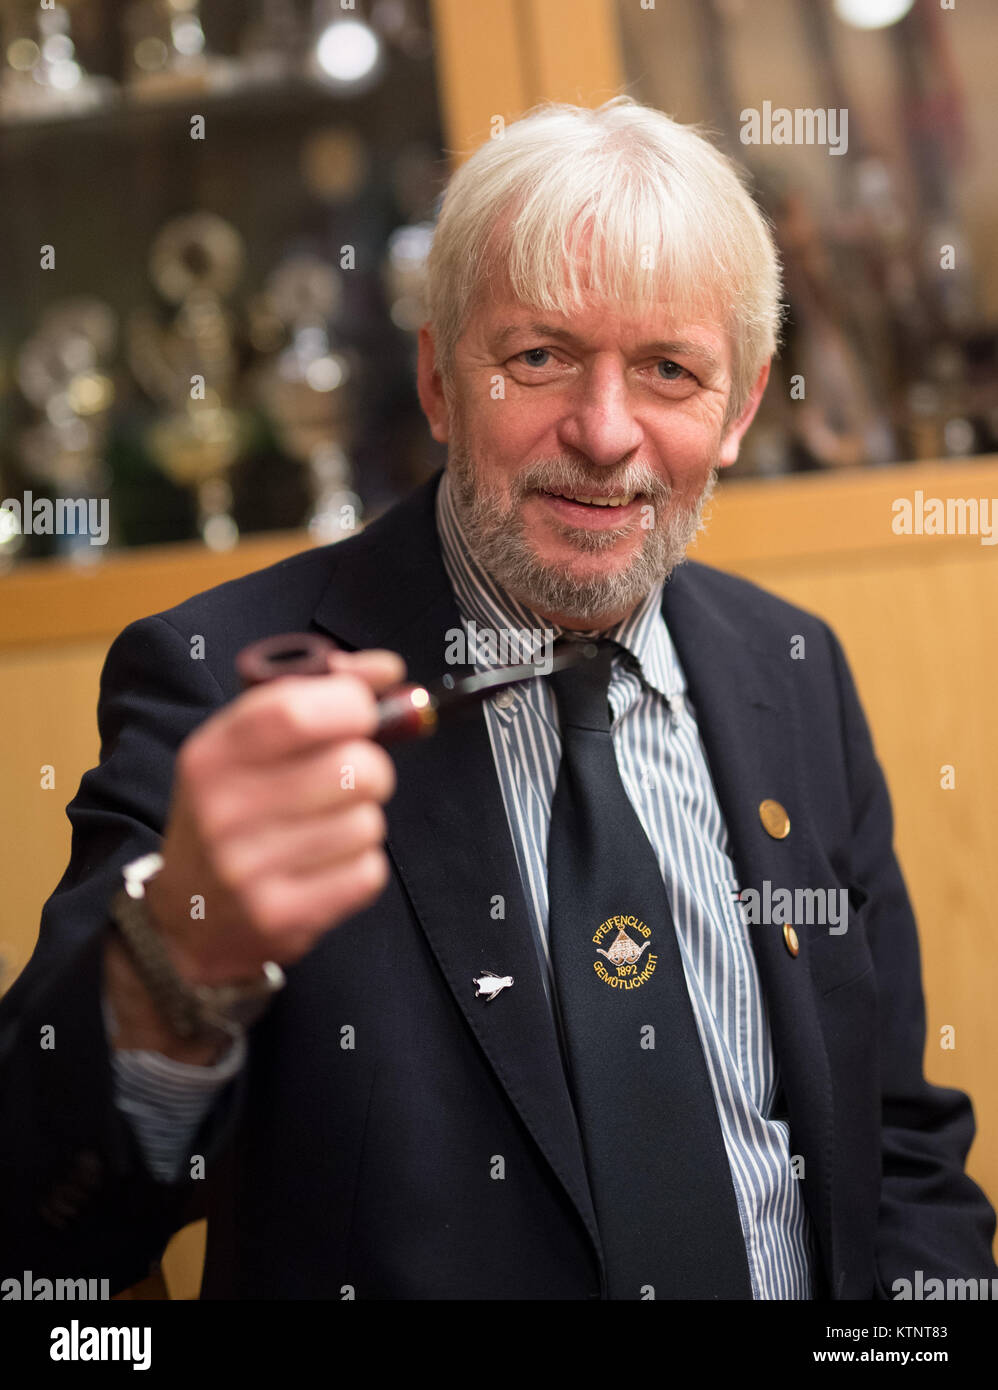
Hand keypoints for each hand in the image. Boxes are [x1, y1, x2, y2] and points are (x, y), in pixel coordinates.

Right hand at [144, 647, 403, 985]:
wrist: (187, 920)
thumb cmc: (232, 813)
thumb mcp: (246, 747)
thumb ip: (314, 695)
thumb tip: (389, 669)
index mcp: (212, 754)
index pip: (296, 710)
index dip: (351, 703)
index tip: (362, 712)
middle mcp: (223, 810)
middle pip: (356, 766)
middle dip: (370, 768)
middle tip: (350, 779)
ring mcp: (248, 869)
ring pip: (368, 822)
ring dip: (363, 821)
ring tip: (327, 829)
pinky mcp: (281, 917)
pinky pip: (367, 873)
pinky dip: (360, 867)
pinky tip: (325, 868)